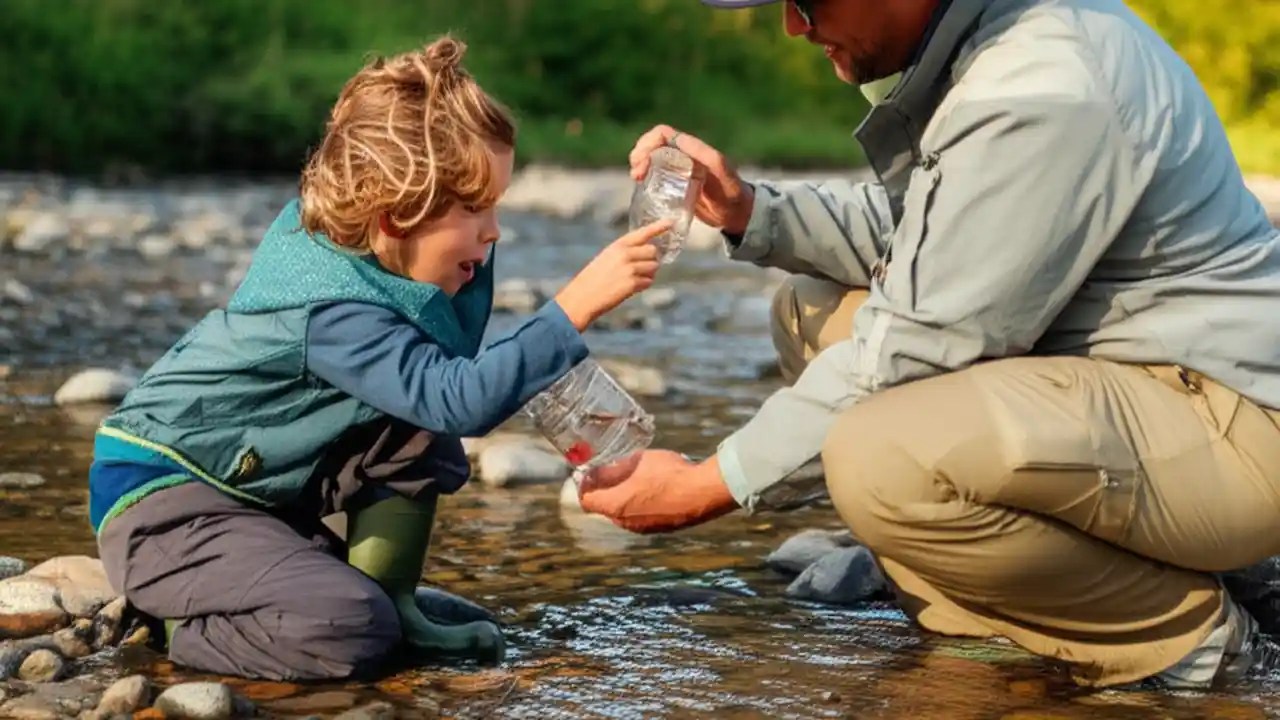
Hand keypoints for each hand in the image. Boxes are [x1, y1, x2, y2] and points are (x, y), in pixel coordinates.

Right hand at [554, 218, 670, 331]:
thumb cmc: (592, 280)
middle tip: (640, 268)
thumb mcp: (606, 259)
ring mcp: (629, 269)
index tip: (671, 222)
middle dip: (651, 259)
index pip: (642, 233)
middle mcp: (624, 254)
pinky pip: (648, 282)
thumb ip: (624, 253)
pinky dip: (643, 285)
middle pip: (652, 251)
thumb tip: (647, 255)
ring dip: (648, 274)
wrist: (582, 298)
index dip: (658, 226)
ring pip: (653, 267)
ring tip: (633, 279)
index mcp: (617, 246)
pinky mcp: (632, 284)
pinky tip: (631, 288)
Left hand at [578, 450, 737, 533]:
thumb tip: (593, 473)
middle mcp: (626, 522)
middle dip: (606, 491)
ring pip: (626, 512)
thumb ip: (610, 470)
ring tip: (639, 477)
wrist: (703, 492)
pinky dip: (644, 503)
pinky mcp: (661, 528)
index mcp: (614, 506)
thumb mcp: (635, 462)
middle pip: (606, 507)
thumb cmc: (668, 473)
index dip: (584, 486)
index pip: (586, 501)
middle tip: (613, 472)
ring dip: (627, 497)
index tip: (588, 474)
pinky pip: (644, 515)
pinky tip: (657, 487)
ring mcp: (644, 528)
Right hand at [628, 125, 755, 234]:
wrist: (737, 214)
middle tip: (636, 174)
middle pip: (653, 143)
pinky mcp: (676, 183)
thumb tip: (679, 140)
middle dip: (639, 153)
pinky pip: (655, 172)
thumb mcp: (721, 173)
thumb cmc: (732, 193)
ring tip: (636, 178)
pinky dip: (644, 174)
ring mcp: (679, 168)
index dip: (648, 144)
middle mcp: (684, 155)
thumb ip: (706, 155)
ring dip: (639, 162)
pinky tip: (641, 185)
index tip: (641, 164)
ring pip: (651, 156)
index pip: (663, 134)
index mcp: (693, 149)